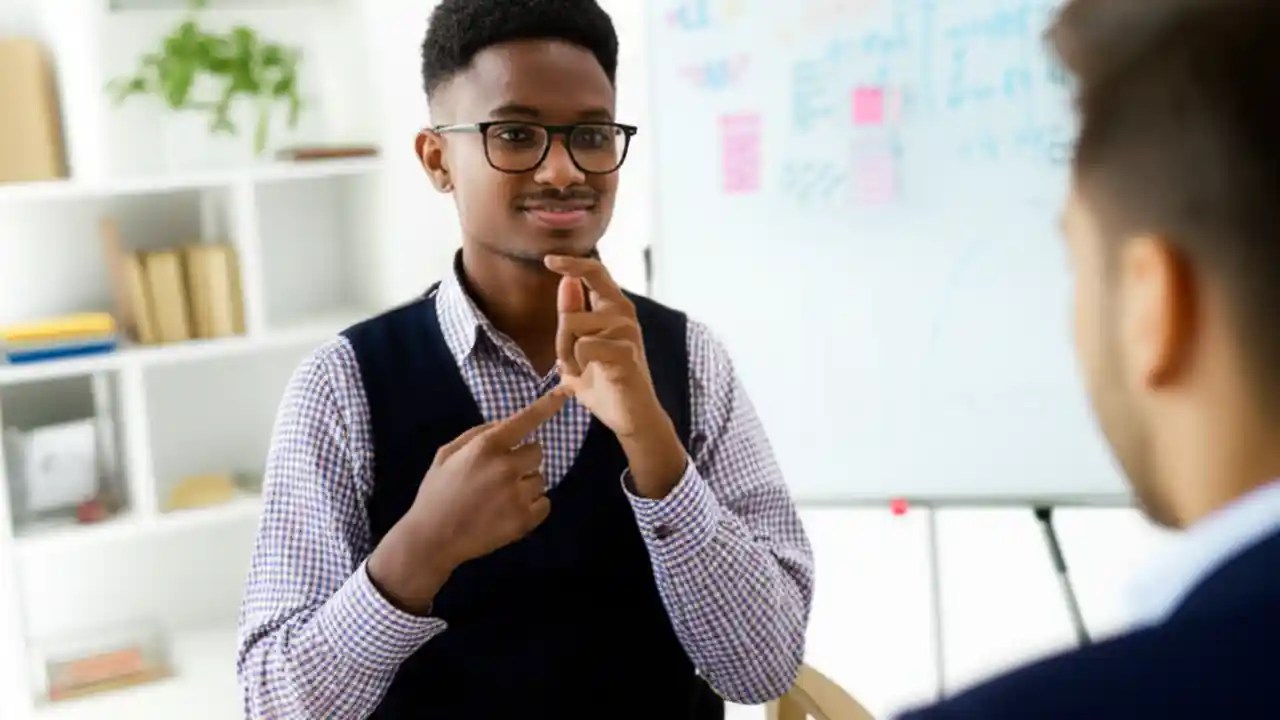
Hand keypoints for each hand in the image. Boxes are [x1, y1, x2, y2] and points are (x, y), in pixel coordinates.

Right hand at [367, 389, 567, 612]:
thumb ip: (477, 434)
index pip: (525, 420)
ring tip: (499, 498)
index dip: (547, 404)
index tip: (567, 390)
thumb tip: (507, 424)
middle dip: (523, 460)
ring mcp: (518, 494)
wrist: (432, 539)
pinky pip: (545, 503)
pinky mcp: (525, 519)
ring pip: (540, 479)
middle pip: (538, 452)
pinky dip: (532, 507)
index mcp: (486, 447)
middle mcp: (506, 467)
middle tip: (500, 475)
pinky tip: (508, 512)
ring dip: (526, 484)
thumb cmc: (436, 493)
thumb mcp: (447, 454)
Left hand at [544, 254, 686, 497]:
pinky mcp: (626, 352)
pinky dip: (577, 367)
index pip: (595, 273)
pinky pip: (584, 347)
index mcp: (614, 308)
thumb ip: (573, 313)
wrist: (630, 418)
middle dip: (561, 340)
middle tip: (571, 363)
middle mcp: (623, 314)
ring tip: (584, 373)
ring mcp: (627, 332)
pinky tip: (591, 379)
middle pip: (571, 311)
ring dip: (568, 356)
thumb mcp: (580, 345)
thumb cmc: (605, 382)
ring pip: (573, 328)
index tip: (550, 260)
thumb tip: (567, 281)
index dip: (572, 264)